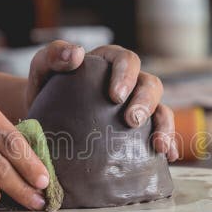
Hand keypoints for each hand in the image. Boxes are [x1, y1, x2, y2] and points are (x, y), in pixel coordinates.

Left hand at [26, 41, 177, 161]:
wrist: (43, 121)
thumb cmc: (44, 90)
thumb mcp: (42, 69)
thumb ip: (53, 55)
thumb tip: (76, 54)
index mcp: (109, 63)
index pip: (127, 60)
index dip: (126, 75)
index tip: (116, 96)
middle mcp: (129, 83)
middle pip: (150, 85)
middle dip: (146, 103)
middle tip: (132, 121)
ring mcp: (136, 107)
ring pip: (162, 110)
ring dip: (164, 126)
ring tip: (157, 146)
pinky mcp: (138, 132)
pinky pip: (160, 134)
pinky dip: (169, 145)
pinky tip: (168, 157)